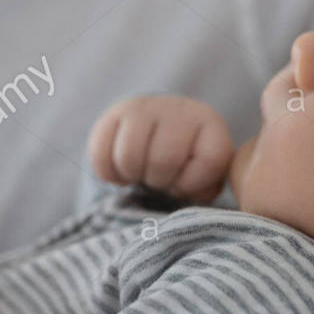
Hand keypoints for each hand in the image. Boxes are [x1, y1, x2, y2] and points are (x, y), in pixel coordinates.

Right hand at [87, 95, 233, 203]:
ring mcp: (145, 107)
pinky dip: (108, 172)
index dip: (190, 184)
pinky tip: (121, 169)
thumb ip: (204, 189)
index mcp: (211, 126)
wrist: (158, 131)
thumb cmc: (185, 165)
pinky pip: (101, 154)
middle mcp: (180, 110)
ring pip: (129, 157)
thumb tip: (185, 206)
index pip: (209, 162)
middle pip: (163, 161)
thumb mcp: (205, 177)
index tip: (182, 184)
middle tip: (157, 179)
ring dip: (131, 176)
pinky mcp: (114, 113)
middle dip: (158, 181)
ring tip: (139, 173)